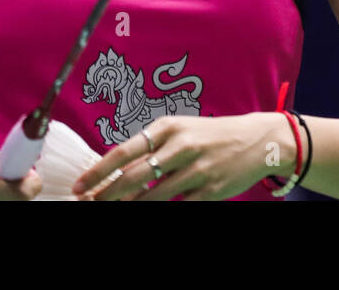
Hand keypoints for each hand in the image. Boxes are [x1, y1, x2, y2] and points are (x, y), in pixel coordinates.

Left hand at [72, 113, 293, 201]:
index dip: (98, 172)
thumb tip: (117, 170)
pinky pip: (179, 206)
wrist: (257, 140)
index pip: (123, 151)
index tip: (80, 185)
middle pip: (133, 176)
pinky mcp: (211, 190)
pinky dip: (162, 211)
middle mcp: (180, 146)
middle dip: (106, 194)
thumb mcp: (179, 130)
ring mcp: (197, 169)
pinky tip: (148, 211)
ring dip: (130, 206)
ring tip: (116, 209)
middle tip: (90, 204)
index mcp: (167, 127)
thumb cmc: (210, 135)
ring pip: (153, 197)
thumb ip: (151, 147)